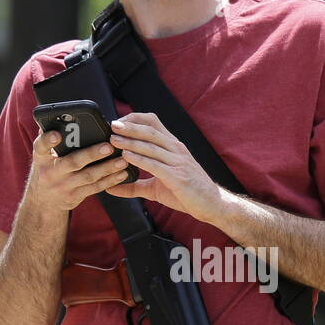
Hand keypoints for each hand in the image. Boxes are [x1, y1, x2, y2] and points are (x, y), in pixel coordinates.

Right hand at [26, 127, 133, 212]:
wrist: (44, 201)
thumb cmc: (47, 169)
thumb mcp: (42, 155)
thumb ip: (50, 137)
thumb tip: (59, 116)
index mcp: (41, 157)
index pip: (41, 146)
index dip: (48, 140)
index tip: (57, 135)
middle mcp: (51, 172)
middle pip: (72, 162)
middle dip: (91, 154)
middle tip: (108, 146)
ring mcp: (64, 186)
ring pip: (88, 176)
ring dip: (107, 168)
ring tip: (122, 160)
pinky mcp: (75, 196)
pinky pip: (95, 188)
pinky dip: (110, 181)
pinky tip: (122, 173)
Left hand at [108, 112, 222, 223]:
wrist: (212, 204)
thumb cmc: (188, 192)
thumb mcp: (157, 187)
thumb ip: (135, 186)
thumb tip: (112, 188)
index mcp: (173, 147)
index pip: (153, 123)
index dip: (135, 120)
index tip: (118, 123)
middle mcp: (176, 150)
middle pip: (150, 131)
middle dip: (130, 127)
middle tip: (112, 126)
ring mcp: (178, 162)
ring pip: (151, 146)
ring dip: (131, 142)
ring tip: (114, 139)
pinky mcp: (177, 177)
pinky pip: (156, 165)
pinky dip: (140, 159)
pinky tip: (127, 156)